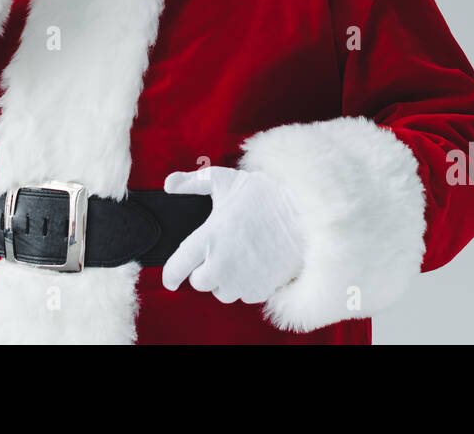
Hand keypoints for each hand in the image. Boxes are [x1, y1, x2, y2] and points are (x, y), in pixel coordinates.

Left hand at [161, 166, 306, 304]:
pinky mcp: (260, 290)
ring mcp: (240, 280)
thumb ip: (193, 182)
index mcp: (207, 239)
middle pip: (199, 283)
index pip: (175, 269)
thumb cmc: (263, 195)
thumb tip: (169, 185)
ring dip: (225, 279)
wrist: (303, 214)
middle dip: (205, 269)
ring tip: (240, 255)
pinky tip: (256, 262)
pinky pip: (244, 294)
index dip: (169, 276)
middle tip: (220, 250)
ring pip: (222, 291)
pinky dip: (246, 283)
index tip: (171, 279)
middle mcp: (220, 265)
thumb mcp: (224, 180)